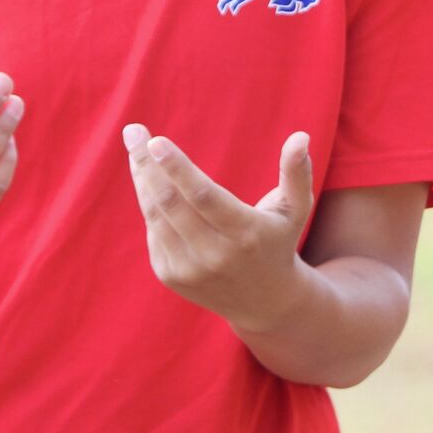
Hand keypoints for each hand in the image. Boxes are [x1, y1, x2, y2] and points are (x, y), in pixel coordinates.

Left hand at [122, 124, 314, 332]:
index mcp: (245, 233)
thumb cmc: (278, 240)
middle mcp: (214, 255)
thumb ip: (296, 171)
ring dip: (142, 179)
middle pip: (171, 203)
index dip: (177, 168)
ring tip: (134, 146)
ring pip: (156, 215)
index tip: (155, 140)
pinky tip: (149, 180)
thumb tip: (300, 136)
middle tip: (132, 131)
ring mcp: (189, 269)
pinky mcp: (171, 276)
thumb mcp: (296, 208)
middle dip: (147, 164)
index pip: (203, 196)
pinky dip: (150, 202)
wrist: (264, 301)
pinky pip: (154, 231)